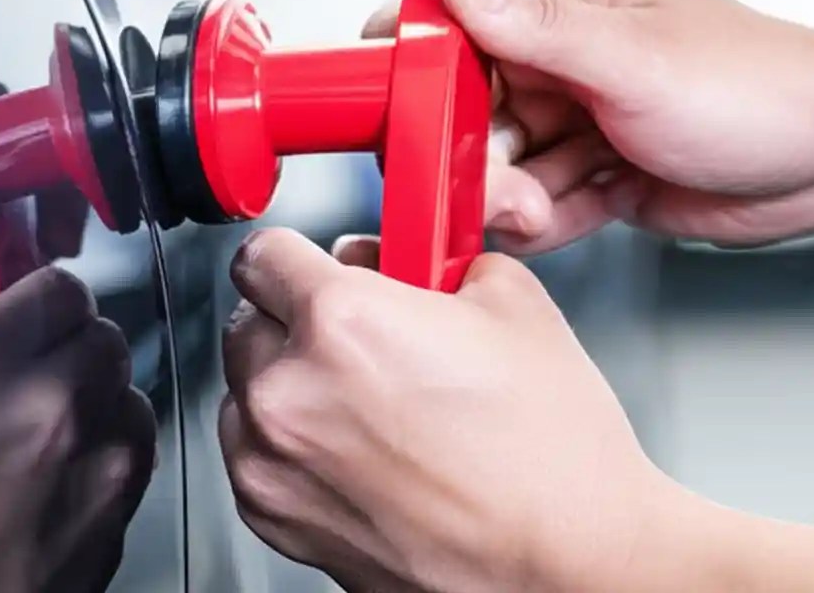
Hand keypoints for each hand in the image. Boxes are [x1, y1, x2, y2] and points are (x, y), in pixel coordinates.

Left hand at [0, 63, 89, 377]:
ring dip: (62, 204)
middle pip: (23, 134)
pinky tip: (57, 252)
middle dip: (49, 172)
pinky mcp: (9, 215)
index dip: (10, 118)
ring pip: (45, 171)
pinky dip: (60, 225)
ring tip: (59, 246)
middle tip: (55, 218)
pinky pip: (49, 207)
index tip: (29, 156)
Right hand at [0, 268, 154, 592]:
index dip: (54, 302)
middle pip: (105, 331)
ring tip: (72, 424)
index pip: (60, 286)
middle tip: (59, 374)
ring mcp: (100, 438)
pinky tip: (89, 459)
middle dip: (82, 346)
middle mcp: (50, 388)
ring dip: (105, 393)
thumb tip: (8, 324)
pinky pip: (141, 430)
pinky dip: (120, 436)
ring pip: (129, 379)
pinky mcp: (131, 481)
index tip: (46, 320)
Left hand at [218, 228, 674, 592]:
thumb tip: (402, 257)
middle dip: (295, 319)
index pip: (265, 252)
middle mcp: (289, 391)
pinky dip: (292, 444)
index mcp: (341, 321)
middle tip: (361, 335)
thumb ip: (433, 258)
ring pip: (246, 391)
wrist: (566, 562)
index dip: (300, 256)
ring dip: (288, 383)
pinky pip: (256, 454)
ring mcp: (272, 463)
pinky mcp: (274, 518)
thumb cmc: (550, 451)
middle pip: (249, 319)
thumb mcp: (510, 302)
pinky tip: (363, 451)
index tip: (318, 269)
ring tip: (369, 403)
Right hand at [368, 0, 813, 251]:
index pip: (443, 21)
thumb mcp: (634, 58)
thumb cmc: (756, 88)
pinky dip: (543, 219)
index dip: (415, 74)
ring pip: (491, 164)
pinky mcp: (582, 167)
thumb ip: (535, 27)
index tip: (407, 124)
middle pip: (456, 108)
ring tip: (545, 205)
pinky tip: (574, 212)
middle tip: (503, 187)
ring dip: (510, 197)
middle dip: (472, 158)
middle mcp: (551, 48)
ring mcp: (565, 110)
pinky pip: (529, 202)